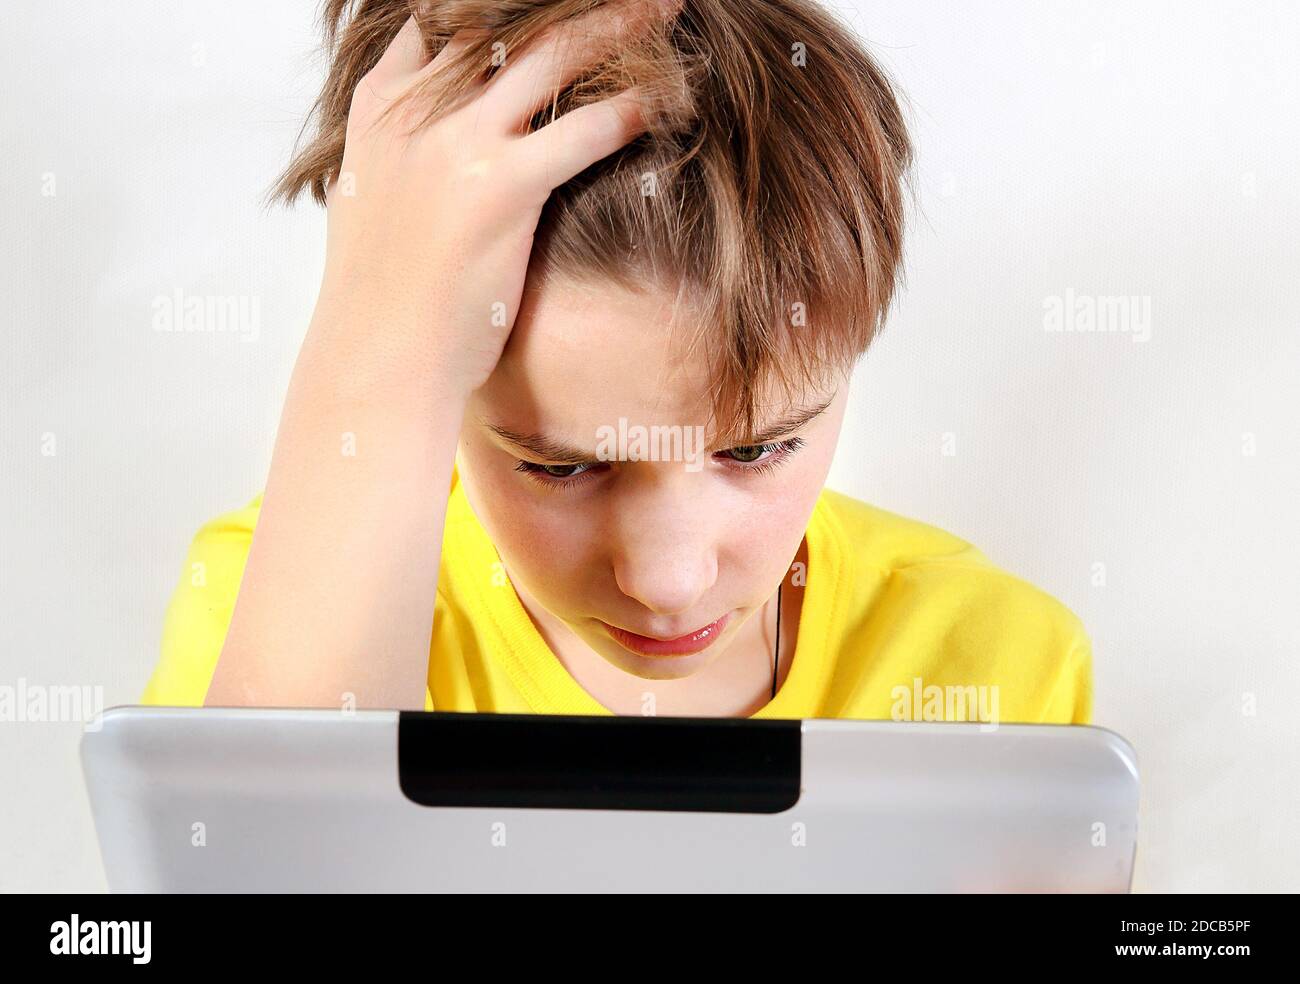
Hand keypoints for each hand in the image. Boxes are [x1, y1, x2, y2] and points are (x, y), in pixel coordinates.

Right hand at [317, 0, 674, 396]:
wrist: (377, 360)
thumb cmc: (384, 300)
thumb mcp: (369, 203)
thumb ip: (399, 152)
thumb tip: (433, 143)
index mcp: (379, 112)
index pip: (435, 26)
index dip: (487, 12)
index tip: (530, 7)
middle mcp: (416, 113)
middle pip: (499, 26)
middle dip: (566, 6)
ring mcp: (457, 145)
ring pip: (549, 57)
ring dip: (616, 27)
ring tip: (664, 10)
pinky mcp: (501, 188)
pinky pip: (583, 130)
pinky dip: (631, 108)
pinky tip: (667, 99)